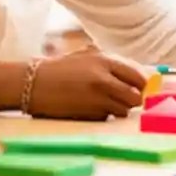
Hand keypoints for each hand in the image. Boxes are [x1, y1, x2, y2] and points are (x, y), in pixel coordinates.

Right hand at [27, 49, 145, 119]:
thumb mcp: (88, 57)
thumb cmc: (62, 69)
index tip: (141, 89)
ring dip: (118, 109)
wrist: (32, 83)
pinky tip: (90, 108)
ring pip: (123, 111)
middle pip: (136, 97)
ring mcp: (96, 99)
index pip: (139, 77)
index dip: (143, 86)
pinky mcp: (88, 115)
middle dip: (133, 100)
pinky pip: (107, 118)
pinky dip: (103, 115)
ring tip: (104, 103)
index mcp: (106, 61)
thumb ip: (113, 65)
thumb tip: (143, 76)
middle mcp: (104, 79)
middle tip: (126, 100)